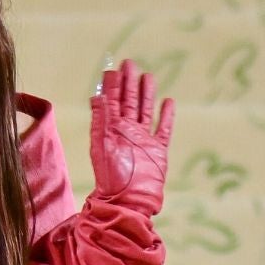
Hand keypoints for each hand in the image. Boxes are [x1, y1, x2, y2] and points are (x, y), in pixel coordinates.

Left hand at [88, 60, 174, 215]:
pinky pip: (163, 129)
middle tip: (130, 63)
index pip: (111, 102)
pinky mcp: (158, 150)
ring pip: (146, 111)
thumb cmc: (112, 176)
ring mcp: (144, 140)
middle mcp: (127, 132)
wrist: (129, 201)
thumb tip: (96, 96)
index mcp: (111, 130)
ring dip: (147, 94)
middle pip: (129, 102)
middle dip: (129, 83)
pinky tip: (168, 102)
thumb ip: (101, 121)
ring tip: (148, 76)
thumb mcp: (102, 145)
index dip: (111, 85)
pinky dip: (166, 116)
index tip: (112, 69)